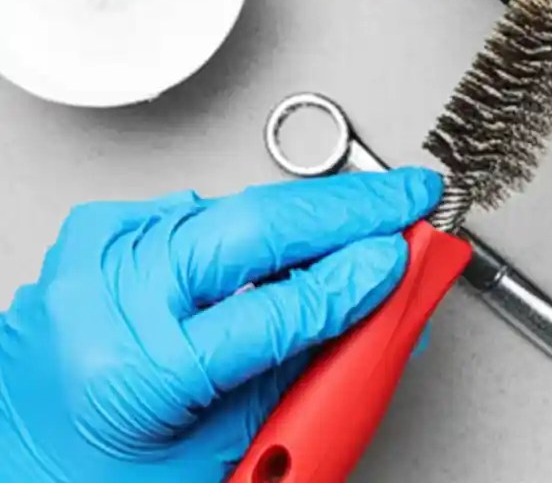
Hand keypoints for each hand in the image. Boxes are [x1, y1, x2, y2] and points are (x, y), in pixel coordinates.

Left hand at [0, 169, 441, 481]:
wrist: (19, 465)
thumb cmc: (102, 475)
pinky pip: (196, 211)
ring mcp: (96, 261)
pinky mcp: (97, 239)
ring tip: (376, 205)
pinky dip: (256, 215)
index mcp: (136, 371)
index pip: (277, 309)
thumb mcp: (222, 443)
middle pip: (254, 228)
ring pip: (230, 208)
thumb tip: (374, 310)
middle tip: (411, 198)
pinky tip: (304, 216)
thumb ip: (306, 368)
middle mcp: (107, 298)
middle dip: (349, 209)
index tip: (406, 260)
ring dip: (311, 206)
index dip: (353, 279)